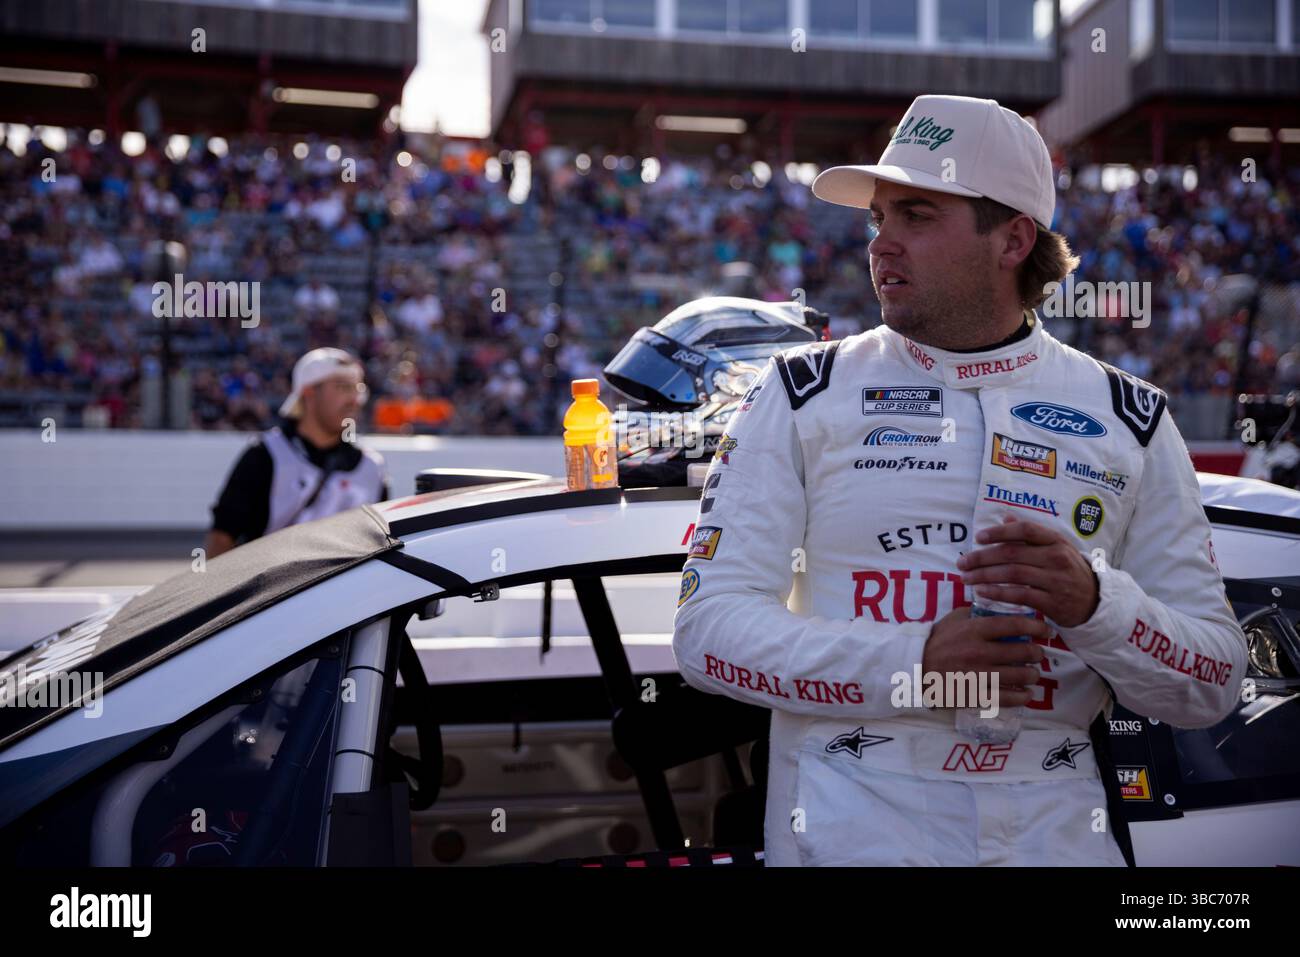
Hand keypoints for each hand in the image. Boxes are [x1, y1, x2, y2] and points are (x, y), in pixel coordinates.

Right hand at [921, 606, 1047, 708]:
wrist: (914, 668)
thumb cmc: (937, 641)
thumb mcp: (954, 619)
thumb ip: (978, 612)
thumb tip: (1001, 607)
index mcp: (974, 630)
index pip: (1014, 625)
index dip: (1036, 626)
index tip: (1046, 630)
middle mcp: (979, 652)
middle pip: (1022, 652)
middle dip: (1037, 653)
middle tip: (1038, 654)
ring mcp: (977, 675)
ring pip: (1019, 676)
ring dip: (1033, 675)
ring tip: (1033, 674)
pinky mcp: (974, 695)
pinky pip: (1007, 698)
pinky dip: (1022, 697)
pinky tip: (1027, 694)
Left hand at [956, 516, 1099, 627]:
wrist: (1094, 601)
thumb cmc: (1068, 570)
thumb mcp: (1056, 547)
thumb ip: (1030, 534)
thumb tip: (1006, 516)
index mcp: (1057, 541)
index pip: (1026, 530)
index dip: (1000, 532)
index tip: (978, 537)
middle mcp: (1057, 558)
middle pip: (1012, 554)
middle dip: (982, 558)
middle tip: (962, 562)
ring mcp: (1055, 580)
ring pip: (1012, 574)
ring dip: (984, 575)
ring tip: (966, 577)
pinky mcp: (1052, 602)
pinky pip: (1019, 595)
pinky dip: (998, 593)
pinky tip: (981, 591)